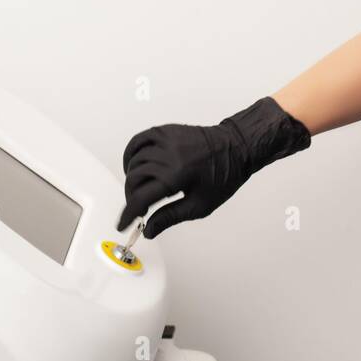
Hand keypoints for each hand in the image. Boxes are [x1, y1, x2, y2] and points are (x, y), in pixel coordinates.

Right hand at [117, 97, 311, 238]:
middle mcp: (168, 156)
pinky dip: (131, 153)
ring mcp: (166, 141)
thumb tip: (149, 229)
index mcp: (177, 176)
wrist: (237, 147)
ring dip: (131, 179)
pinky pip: (138, 140)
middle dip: (131, 198)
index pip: (140, 198)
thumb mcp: (199, 205)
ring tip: (141, 189)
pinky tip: (134, 164)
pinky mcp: (166, 131)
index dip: (128, 214)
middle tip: (139, 209)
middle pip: (133, 180)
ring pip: (133, 162)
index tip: (123, 223)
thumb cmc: (224, 175)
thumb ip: (169, 217)